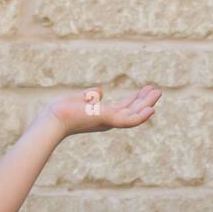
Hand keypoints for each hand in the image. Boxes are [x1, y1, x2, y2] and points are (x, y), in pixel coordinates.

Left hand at [46, 85, 161, 137]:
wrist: (54, 119)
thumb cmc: (62, 111)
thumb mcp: (81, 98)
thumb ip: (91, 95)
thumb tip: (100, 91)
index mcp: (103, 115)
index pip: (124, 107)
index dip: (135, 99)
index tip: (145, 90)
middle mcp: (109, 120)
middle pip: (132, 110)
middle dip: (145, 100)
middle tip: (157, 90)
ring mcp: (110, 121)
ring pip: (134, 114)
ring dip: (147, 104)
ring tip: (158, 93)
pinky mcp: (109, 120)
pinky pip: (129, 121)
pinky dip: (142, 116)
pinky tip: (152, 109)